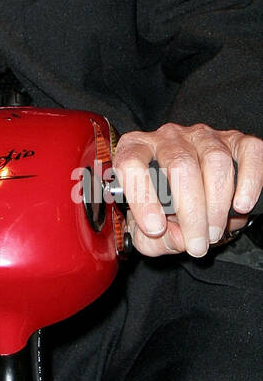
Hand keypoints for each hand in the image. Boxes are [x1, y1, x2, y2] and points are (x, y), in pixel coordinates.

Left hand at [112, 122, 262, 256]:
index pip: (131, 162)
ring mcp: (203, 136)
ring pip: (215, 160)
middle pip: (180, 164)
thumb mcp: (148, 231)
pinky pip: (248, 153)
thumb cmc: (165, 212)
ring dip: (217, 204)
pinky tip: (241, 205)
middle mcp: (168, 137)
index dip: (142, 196)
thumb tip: (178, 237)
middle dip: (191, 212)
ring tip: (214, 233)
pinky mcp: (235, 141)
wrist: (194, 200)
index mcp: (136, 150)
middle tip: (197, 244)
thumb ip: (153, 240)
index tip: (155, 228)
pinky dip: (249, 181)